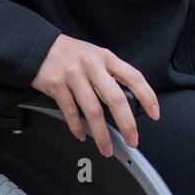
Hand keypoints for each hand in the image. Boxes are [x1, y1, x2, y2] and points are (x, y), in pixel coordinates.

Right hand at [30, 33, 160, 156]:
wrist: (40, 47)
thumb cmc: (71, 54)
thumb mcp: (96, 56)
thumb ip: (111, 74)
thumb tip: (129, 101)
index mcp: (106, 57)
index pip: (133, 77)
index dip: (147, 96)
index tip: (154, 113)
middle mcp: (92, 65)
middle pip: (115, 98)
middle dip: (127, 124)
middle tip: (132, 139)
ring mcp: (74, 75)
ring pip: (93, 110)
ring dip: (102, 134)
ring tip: (106, 148)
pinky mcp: (57, 84)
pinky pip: (71, 112)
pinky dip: (78, 127)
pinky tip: (82, 135)